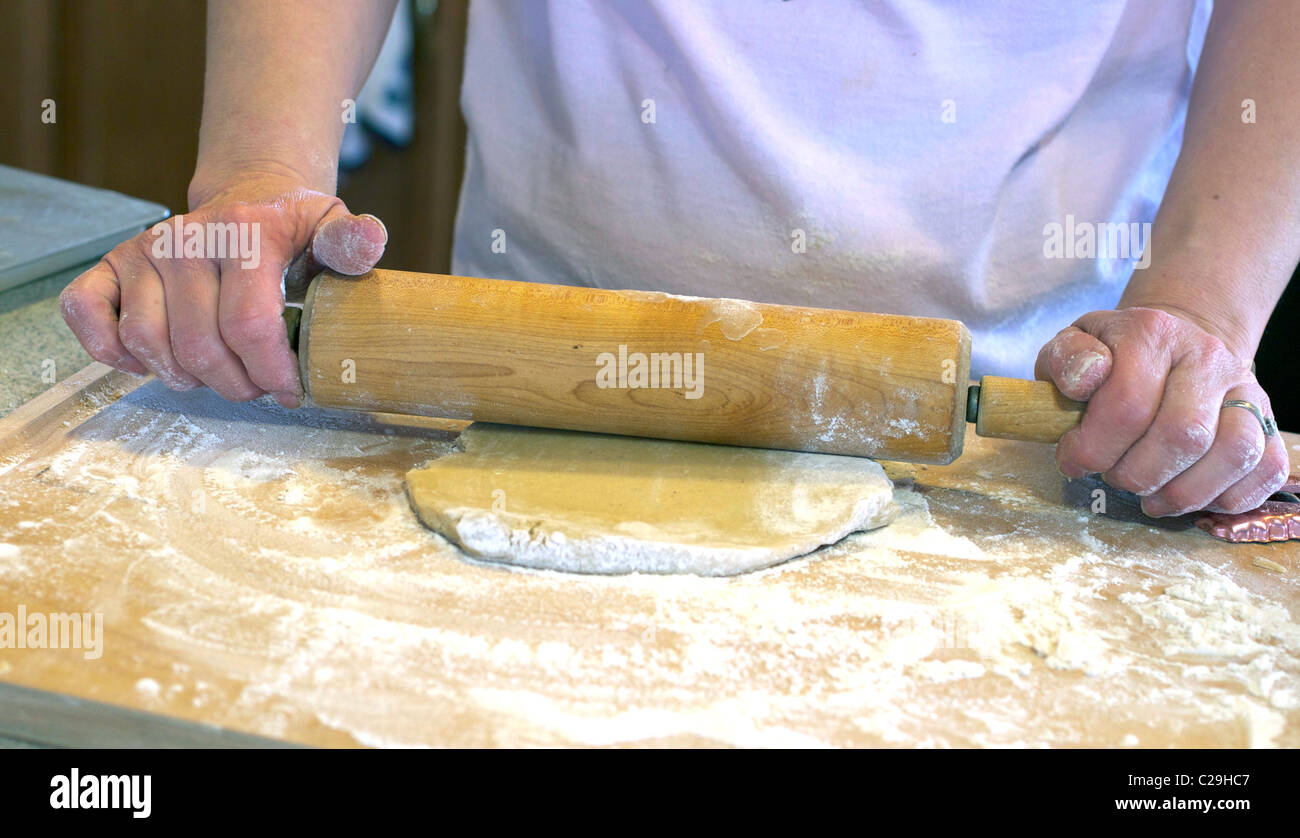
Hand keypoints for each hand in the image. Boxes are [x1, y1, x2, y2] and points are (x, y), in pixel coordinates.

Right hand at [59, 171, 387, 407]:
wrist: (251, 196)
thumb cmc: (294, 227)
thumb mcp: (331, 228)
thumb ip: (351, 242)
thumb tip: (370, 242)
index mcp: (243, 233)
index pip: (248, 326)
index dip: (270, 373)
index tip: (289, 390)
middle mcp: (185, 239)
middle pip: (199, 346)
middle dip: (234, 384)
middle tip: (256, 386)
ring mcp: (144, 251)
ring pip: (147, 344)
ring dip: (185, 376)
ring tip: (218, 373)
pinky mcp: (112, 264)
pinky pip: (86, 313)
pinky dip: (112, 350)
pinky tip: (153, 361)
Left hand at [1035, 306, 1288, 516]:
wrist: (1168, 349)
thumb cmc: (1111, 359)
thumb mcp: (1072, 348)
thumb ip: (1067, 359)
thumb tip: (1086, 378)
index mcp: (1152, 333)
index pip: (1127, 402)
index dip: (1093, 447)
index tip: (1073, 460)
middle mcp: (1207, 356)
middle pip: (1182, 434)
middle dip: (1136, 474)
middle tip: (1113, 477)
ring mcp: (1246, 389)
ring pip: (1233, 454)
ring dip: (1182, 492)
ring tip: (1149, 496)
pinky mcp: (1269, 422)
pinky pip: (1267, 469)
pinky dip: (1228, 497)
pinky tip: (1190, 496)